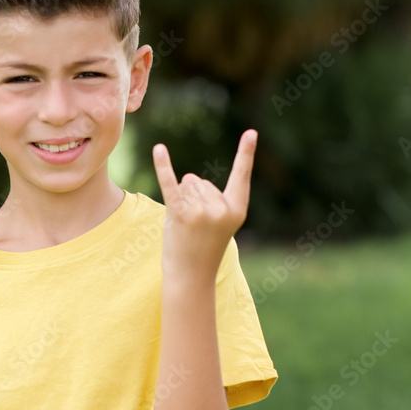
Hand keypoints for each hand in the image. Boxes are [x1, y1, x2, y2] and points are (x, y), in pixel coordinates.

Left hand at [152, 129, 257, 278]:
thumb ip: (208, 197)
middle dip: (193, 198)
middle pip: (201, 182)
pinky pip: (170, 184)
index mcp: (237, 210)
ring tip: (185, 226)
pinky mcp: (179, 214)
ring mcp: (201, 212)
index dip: (246, 153)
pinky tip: (158, 149)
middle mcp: (221, 209)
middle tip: (195, 227)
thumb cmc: (203, 248)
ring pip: (186, 184)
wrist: (190, 277)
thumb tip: (188, 177)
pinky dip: (162, 166)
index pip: (241, 176)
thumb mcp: (216, 223)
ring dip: (181, 201)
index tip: (251, 132)